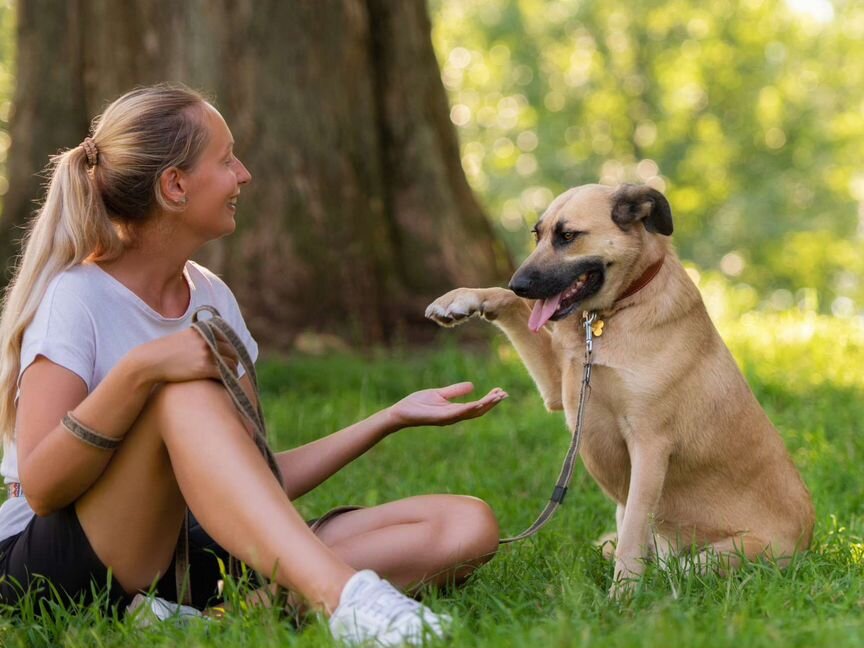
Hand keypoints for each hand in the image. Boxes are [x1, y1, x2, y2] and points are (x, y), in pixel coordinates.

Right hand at [128, 327, 239, 384]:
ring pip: (232, 361)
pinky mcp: (205, 368)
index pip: (228, 336)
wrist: (149, 361)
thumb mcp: (183, 337)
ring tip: (230, 376)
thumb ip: (198, 337)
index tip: (232, 355)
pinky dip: (229, 378)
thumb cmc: (164, 352)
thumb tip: (211, 342)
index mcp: (203, 329)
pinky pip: (226, 373)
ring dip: (233, 369)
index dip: (232, 347)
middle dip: (234, 358)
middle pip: (233, 349)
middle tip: (233, 367)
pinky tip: (226, 382)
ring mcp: (207, 353)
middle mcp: (207, 339)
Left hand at [386, 382, 507, 429]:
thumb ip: (455, 391)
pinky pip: (457, 413)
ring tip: (497, 397)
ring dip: (485, 405)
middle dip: (492, 403)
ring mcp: (448, 418)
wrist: (401, 412)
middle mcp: (454, 417)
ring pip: (471, 412)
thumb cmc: (418, 403)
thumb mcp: (440, 393)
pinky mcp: (440, 418)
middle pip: (478, 411)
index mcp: (455, 411)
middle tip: (504, 394)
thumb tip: (472, 386)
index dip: (489, 400)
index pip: (477, 407)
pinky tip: (478, 403)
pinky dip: (469, 409)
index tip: (500, 391)